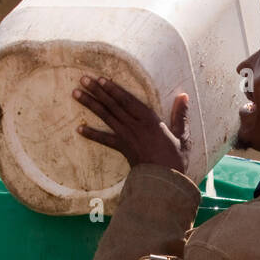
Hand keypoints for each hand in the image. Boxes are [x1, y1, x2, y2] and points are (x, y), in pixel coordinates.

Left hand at [74, 77, 190, 174]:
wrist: (166, 181)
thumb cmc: (176, 158)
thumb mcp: (182, 135)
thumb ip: (180, 114)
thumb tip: (184, 95)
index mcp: (150, 120)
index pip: (128, 100)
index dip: (114, 89)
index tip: (101, 78)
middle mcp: (135, 126)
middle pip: (113, 105)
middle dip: (97, 91)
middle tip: (83, 79)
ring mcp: (127, 137)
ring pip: (106, 117)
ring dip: (90, 105)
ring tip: (76, 94)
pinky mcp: (122, 149)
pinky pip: (104, 140)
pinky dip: (91, 134)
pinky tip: (78, 128)